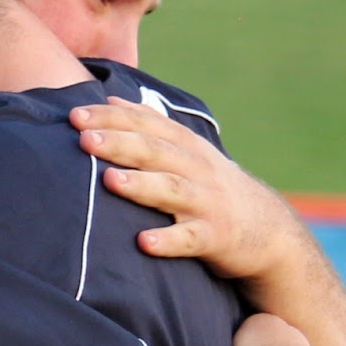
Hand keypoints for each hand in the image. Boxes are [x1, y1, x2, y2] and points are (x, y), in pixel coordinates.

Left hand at [70, 97, 303, 281]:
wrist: (269, 230)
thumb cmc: (211, 187)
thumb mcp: (188, 151)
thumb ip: (151, 126)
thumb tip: (110, 101)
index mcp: (186, 146)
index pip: (146, 125)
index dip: (112, 118)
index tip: (75, 115)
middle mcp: (197, 169)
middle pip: (154, 152)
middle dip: (119, 144)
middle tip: (84, 139)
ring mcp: (207, 203)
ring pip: (171, 190)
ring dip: (140, 185)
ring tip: (109, 181)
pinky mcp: (215, 237)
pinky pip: (190, 239)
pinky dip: (169, 240)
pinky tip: (144, 243)